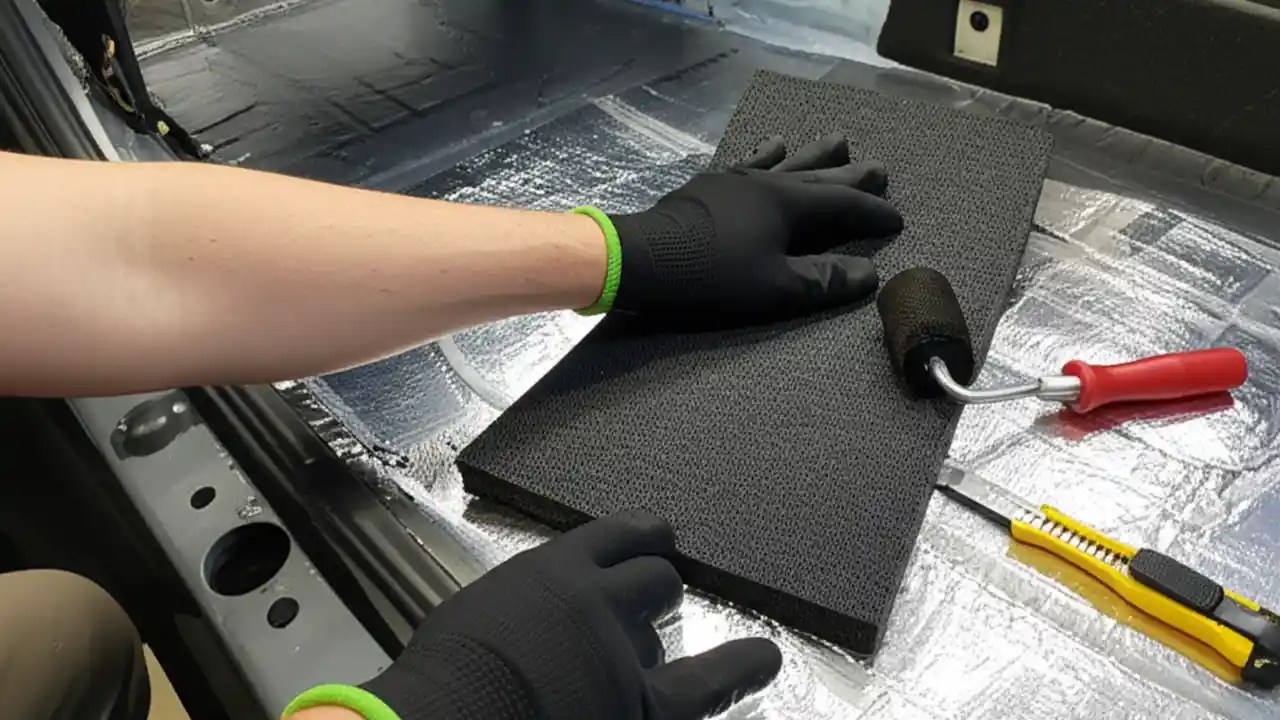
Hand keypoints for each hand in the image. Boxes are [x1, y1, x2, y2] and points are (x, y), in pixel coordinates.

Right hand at [288, 511, 781, 719]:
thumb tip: (535, 622)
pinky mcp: (645, 704)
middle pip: (650, 576)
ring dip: (663, 626)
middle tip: (657, 592)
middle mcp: (598, 599)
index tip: (656, 533)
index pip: (610, 538)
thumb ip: (522, 608)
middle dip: (654, 585)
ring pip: (665, 617)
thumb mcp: (477, 620)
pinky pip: (708, 680)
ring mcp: (625, 650)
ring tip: (664, 628)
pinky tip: (763, 658)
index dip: (638, 536)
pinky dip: (739, 665)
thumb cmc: (442, 682)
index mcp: (549, 571)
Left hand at [607, 133, 901, 324]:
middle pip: (818, 175)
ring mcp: (736, 179)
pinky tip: (770, 145)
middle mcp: (766, 183)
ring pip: (785, 161)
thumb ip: (822, 280)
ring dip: (812, 154)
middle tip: (879, 168)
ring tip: (835, 141)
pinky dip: (764, 154)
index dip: (871, 212)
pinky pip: (747, 162)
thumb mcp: (774, 288)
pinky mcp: (709, 185)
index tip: (896, 220)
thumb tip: (869, 274)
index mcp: (788, 204)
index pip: (842, 204)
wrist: (644, 258)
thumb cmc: (713, 275)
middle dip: (850, 175)